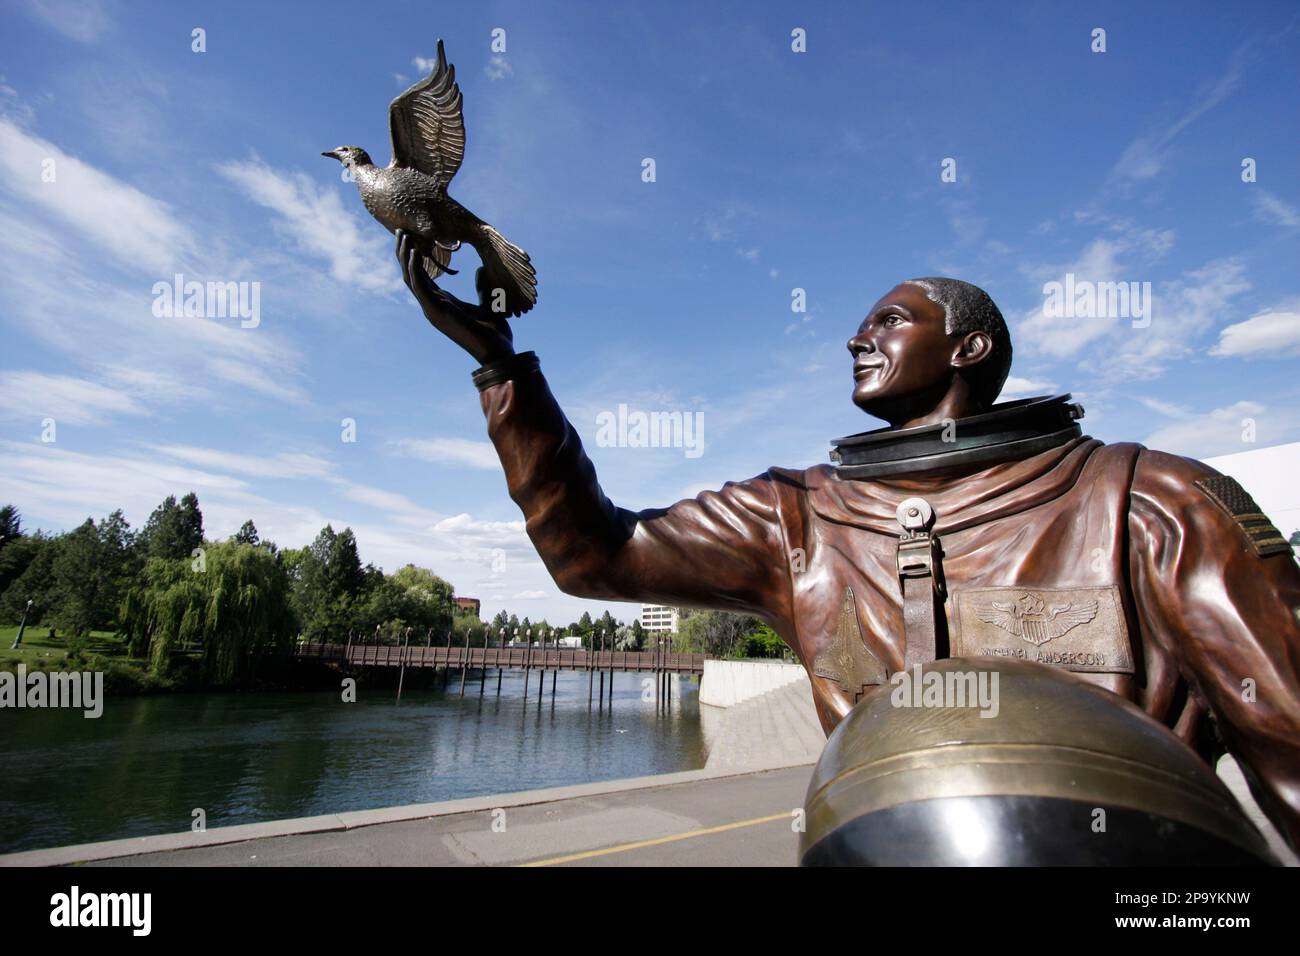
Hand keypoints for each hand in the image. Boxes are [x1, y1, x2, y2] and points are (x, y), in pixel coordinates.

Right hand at [395, 230, 514, 364]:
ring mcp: (432, 309)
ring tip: (403, 235)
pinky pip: (420, 286)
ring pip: (411, 278)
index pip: (421, 277)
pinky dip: (415, 268)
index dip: (415, 257)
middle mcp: (433, 305)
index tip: (412, 236)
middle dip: (404, 253)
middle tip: (401, 230)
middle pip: (411, 275)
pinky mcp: (436, 312)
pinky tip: (415, 251)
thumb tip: (480, 270)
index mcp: (443, 303)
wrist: (498, 352)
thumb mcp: (488, 303)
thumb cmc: (494, 333)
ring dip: (405, 256)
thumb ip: (481, 288)